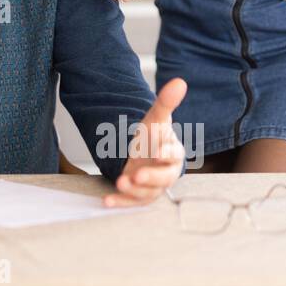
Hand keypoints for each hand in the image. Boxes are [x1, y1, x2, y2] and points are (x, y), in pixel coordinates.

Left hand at [105, 77, 186, 207]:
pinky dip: (119, 203)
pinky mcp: (138, 195)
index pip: (173, 154)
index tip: (157, 151)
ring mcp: (152, 187)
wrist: (142, 152)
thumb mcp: (155, 119)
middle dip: (150, 177)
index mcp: (173, 153)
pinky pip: (130, 202)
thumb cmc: (153, 137)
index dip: (166, 153)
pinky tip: (106, 200)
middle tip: (137, 176)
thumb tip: (179, 82)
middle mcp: (166, 173)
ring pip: (147, 193)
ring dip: (133, 191)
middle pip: (163, 179)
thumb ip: (166, 103)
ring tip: (120, 182)